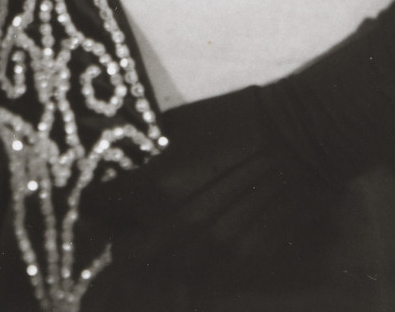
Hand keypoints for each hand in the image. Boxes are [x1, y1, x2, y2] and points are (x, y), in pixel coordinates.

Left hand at [82, 86, 337, 297]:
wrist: (301, 138)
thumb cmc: (236, 120)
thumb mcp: (178, 125)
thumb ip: (145, 150)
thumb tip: (118, 160)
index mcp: (159, 183)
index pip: (102, 207)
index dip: (92, 205)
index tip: (93, 201)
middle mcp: (182, 223)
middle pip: (127, 251)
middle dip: (118, 238)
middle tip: (121, 224)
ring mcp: (216, 247)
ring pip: (164, 268)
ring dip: (153, 254)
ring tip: (155, 235)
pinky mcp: (245, 260)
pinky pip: (203, 274)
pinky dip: (190, 263)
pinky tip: (191, 243)